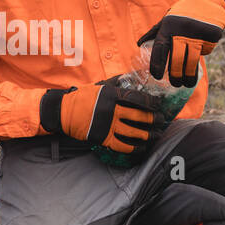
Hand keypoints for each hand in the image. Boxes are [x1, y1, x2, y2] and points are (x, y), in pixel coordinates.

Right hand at [40, 83, 159, 154]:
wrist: (63, 112)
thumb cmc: (82, 97)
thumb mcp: (99, 86)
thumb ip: (115, 82)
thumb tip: (131, 76)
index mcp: (112, 95)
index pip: (138, 98)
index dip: (151, 102)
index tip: (158, 104)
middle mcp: (112, 110)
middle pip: (140, 116)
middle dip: (154, 119)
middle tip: (161, 120)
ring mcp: (108, 125)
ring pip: (134, 133)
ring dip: (148, 135)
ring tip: (156, 135)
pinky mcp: (103, 138)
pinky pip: (123, 145)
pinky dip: (135, 148)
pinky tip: (142, 147)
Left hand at [138, 0, 224, 87]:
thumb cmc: (185, 12)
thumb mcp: (168, 18)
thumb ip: (154, 32)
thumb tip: (139, 44)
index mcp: (168, 26)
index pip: (159, 49)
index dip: (157, 64)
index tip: (157, 76)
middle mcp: (181, 30)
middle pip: (176, 59)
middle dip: (175, 75)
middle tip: (175, 84)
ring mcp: (197, 33)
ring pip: (192, 61)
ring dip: (189, 76)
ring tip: (187, 83)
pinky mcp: (211, 36)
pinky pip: (205, 52)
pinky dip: (203, 54)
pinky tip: (203, 46)